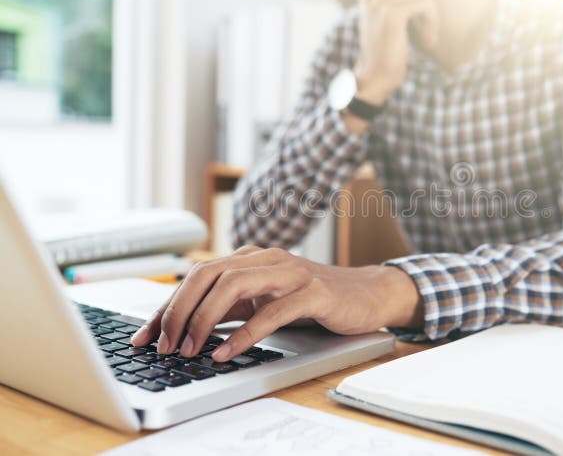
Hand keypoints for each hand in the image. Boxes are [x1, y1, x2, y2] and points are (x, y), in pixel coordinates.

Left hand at [130, 246, 422, 361]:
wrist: (367, 293)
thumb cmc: (315, 299)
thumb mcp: (265, 300)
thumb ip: (231, 306)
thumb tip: (186, 326)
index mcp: (251, 258)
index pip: (197, 275)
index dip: (167, 305)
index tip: (144, 335)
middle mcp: (267, 258)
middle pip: (208, 274)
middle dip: (178, 310)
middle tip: (164, 344)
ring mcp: (291, 272)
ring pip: (233, 286)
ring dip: (204, 320)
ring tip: (189, 348)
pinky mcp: (313, 292)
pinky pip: (271, 312)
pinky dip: (245, 334)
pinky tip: (227, 353)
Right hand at [354, 0, 438, 104]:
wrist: (376, 77)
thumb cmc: (384, 57)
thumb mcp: (384, 26)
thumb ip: (393, 8)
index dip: (416, 8)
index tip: (417, 28)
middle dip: (427, 16)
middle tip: (427, 38)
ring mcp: (382, 3)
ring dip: (432, 20)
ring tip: (429, 40)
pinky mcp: (394, 13)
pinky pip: (426, 5)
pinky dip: (433, 23)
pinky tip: (429, 42)